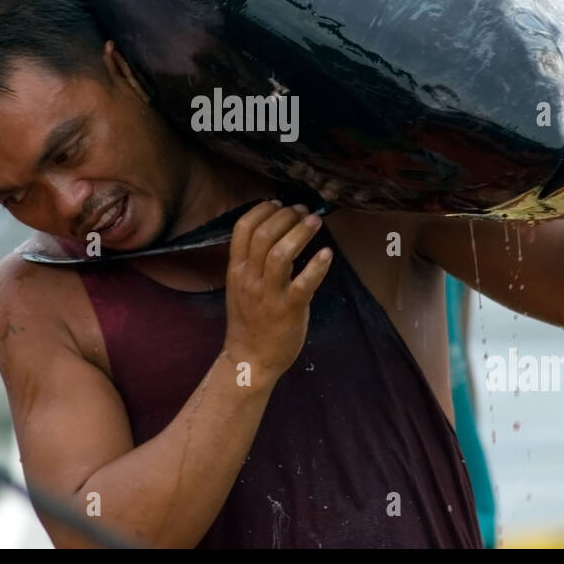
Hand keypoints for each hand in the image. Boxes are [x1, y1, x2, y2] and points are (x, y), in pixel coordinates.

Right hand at [223, 200, 332, 381]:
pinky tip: (327, 254)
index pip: (242, 228)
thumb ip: (252, 262)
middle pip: (263, 235)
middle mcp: (249, 278)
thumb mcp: (240, 287)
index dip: (262, 209)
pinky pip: (304, 284)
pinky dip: (316, 266)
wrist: (250, 360)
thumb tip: (274, 233)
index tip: (279, 203)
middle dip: (286, 216)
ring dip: (300, 233)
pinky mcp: (289, 310)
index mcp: (236, 270)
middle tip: (303, 211)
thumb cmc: (250, 321)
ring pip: (280, 254)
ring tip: (315, 222)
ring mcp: (268, 295)